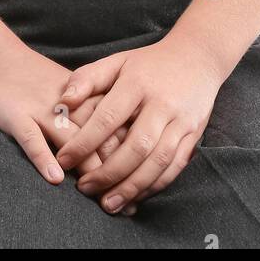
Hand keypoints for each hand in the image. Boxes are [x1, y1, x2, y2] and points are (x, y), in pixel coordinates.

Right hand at [0, 40, 128, 185]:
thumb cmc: (34, 80)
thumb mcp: (69, 92)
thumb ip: (92, 114)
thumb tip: (119, 146)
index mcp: (85, 96)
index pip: (116, 126)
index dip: (130, 156)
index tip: (142, 184)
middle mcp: (69, 104)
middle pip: (98, 136)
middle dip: (114, 170)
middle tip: (126, 201)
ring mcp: (42, 109)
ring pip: (71, 139)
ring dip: (86, 168)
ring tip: (97, 196)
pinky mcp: (17, 115)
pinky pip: (32, 138)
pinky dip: (44, 157)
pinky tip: (54, 177)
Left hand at [52, 36, 224, 212]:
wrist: (196, 57)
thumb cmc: (148, 64)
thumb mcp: (117, 61)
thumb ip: (87, 78)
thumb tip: (63, 102)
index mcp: (137, 83)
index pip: (107, 118)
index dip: (84, 142)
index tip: (63, 160)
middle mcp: (161, 103)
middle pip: (136, 147)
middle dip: (108, 173)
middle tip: (84, 188)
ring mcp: (181, 121)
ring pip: (158, 162)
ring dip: (131, 187)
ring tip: (107, 203)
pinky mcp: (194, 135)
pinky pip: (175, 167)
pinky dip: (154, 186)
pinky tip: (135, 196)